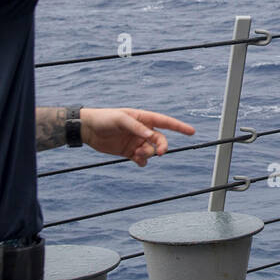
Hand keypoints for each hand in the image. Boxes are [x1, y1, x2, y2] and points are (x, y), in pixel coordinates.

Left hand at [81, 108, 195, 166]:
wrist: (88, 129)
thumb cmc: (104, 119)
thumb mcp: (120, 119)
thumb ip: (136, 127)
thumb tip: (151, 135)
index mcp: (143, 118)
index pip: (165, 122)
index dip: (179, 127)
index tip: (192, 132)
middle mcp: (143, 130)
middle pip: (160, 140)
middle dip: (161, 146)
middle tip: (159, 152)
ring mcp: (137, 142)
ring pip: (151, 151)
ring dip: (148, 154)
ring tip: (136, 154)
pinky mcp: (129, 152)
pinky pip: (142, 160)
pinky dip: (142, 161)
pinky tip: (135, 159)